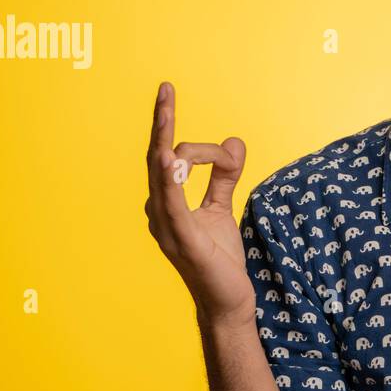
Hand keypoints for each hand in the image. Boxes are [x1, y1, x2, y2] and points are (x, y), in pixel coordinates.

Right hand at [144, 81, 254, 323]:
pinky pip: (173, 206)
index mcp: (167, 204)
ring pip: (161, 177)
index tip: (180, 100)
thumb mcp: (223, 208)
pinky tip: (172, 163)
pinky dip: (170, 182)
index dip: (171, 127)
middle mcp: (159, 213)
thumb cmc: (219, 258)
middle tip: (166, 89)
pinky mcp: (183, 241)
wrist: (228, 300)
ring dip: (164, 144)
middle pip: (157, 159)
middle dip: (161, 122)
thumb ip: (225, 176)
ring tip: (166, 114)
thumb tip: (234, 141)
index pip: (166, 157)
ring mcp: (167, 228)